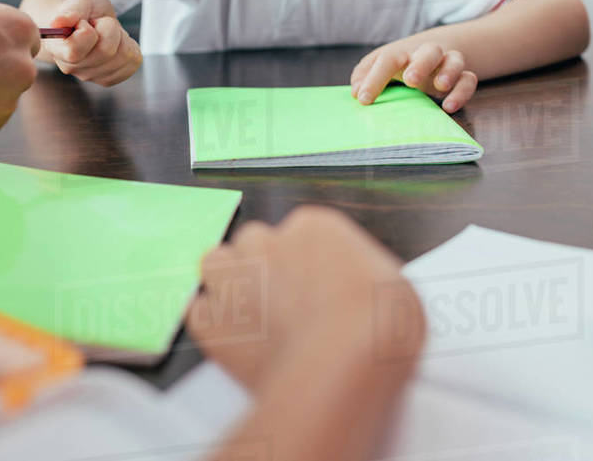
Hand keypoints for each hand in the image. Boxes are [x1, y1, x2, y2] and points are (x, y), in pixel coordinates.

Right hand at [41, 0, 140, 86]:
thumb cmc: (82, 12)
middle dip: (109, 28)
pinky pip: (134, 61)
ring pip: (124, 56)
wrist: (89, 21)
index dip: (86, 30)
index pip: (75, 50)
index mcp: (58, 49)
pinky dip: (130, 47)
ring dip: (121, 37)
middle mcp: (72, 67)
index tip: (84, 22)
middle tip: (99, 24)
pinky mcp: (111, 79)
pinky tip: (116, 43)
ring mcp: (92, 76)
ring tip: (107, 33)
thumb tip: (58, 22)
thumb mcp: (79, 2)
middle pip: (106, 51)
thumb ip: (70, 11)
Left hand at [186, 206, 424, 390]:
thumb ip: (358, 273)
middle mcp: (267, 241)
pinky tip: (239, 344)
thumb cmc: (379, 327)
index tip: (316, 288)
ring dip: (230, 284)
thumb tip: (352, 287)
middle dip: (264, 268)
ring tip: (254, 317)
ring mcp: (234, 277)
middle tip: (287, 305)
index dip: (307, 264)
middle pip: (254, 242)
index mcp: (313, 226)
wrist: (344, 366)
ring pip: (216, 265)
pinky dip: (215, 326)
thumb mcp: (392, 285)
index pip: (299, 233)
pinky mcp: (212, 318)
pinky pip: (201, 312)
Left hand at [350, 41, 476, 112]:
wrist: (432, 52)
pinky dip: (463, 91)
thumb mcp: (377, 66)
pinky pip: (469, 80)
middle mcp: (426, 54)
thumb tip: (356, 91)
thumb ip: (363, 76)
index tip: (363, 99)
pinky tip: (449, 106)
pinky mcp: (462, 77)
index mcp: (402, 52)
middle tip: (411, 80)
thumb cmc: (398, 64)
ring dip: (449, 73)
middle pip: (429, 51)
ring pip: (454, 61)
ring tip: (441, 87)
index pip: (388, 59)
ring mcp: (447, 64)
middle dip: (421, 64)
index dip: (374, 79)